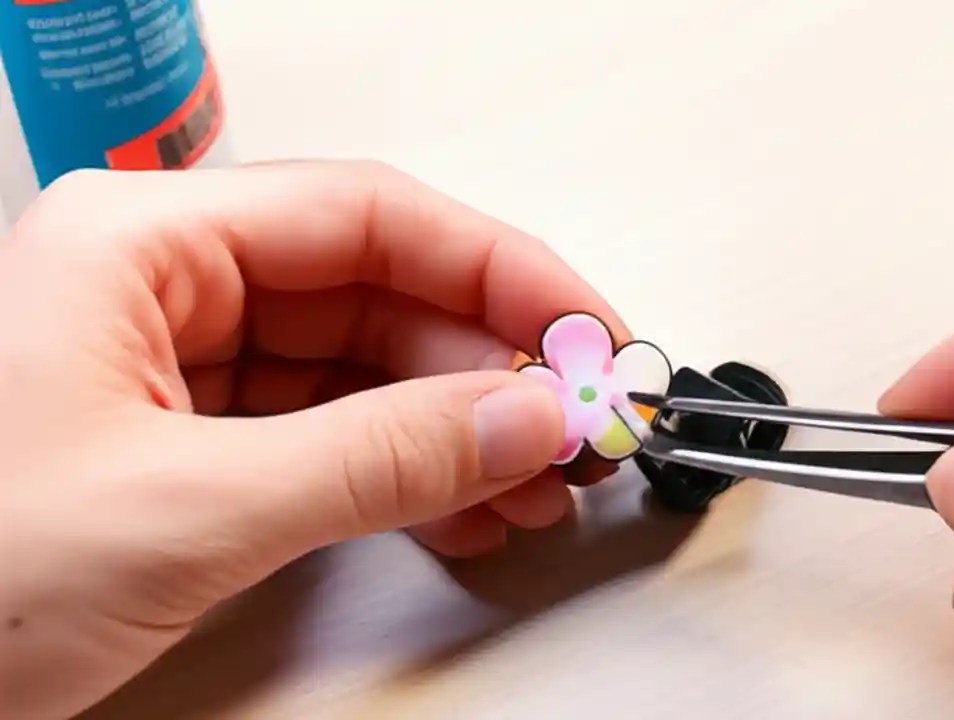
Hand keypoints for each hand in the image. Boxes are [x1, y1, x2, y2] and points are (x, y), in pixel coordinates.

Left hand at [0, 161, 626, 719]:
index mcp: (142, 243)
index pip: (370, 217)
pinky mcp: (191, 447)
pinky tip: (468, 506)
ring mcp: (178, 370)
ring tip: (540, 481)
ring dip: (463, 426)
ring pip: (364, 371)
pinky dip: (408, 473)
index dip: (501, 270)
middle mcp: (163, 289)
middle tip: (580, 423)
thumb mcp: (189, 509)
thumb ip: (380, 456)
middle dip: (492, 365)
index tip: (588, 331)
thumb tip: (524, 416)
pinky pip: (331, 436)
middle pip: (378, 294)